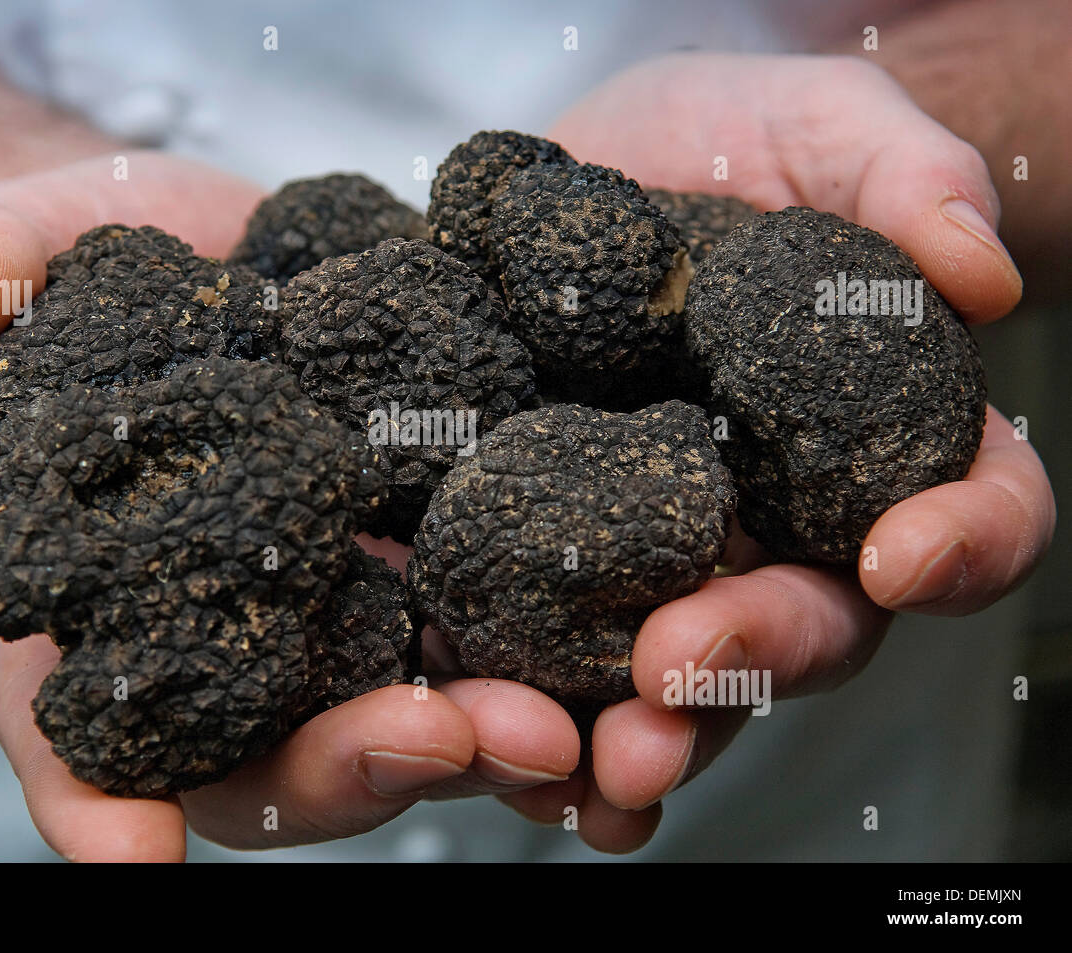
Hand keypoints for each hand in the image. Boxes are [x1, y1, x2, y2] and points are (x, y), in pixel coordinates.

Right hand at [0, 154, 582, 859]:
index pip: (93, 738)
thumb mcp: (55, 249)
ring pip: (430, 723)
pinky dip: (580, 673)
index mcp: (128, 616)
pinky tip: (641, 676)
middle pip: (296, 756)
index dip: (101, 799)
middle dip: (365, 763)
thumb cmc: (135, 272)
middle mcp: (256, 652)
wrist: (264, 254)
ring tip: (558, 729)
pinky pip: (526, 647)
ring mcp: (371, 627)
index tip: (137, 849)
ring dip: (494, 743)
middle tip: (442, 737)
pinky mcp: (471, 575)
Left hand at [520, 52, 1053, 820]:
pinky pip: (547, 650)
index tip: (903, 555)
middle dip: (750, 659)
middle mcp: (784, 524)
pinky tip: (483, 730)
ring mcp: (664, 554)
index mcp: (882, 438)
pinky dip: (525, 703)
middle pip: (806, 626)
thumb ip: (900, 177)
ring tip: (588, 759)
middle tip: (675, 674)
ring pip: (679, 677)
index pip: (972, 510)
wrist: (583, 171)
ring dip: (639, 731)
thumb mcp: (816, 125)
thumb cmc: (726, 140)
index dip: (963, 543)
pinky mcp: (550, 554)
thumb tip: (974, 271)